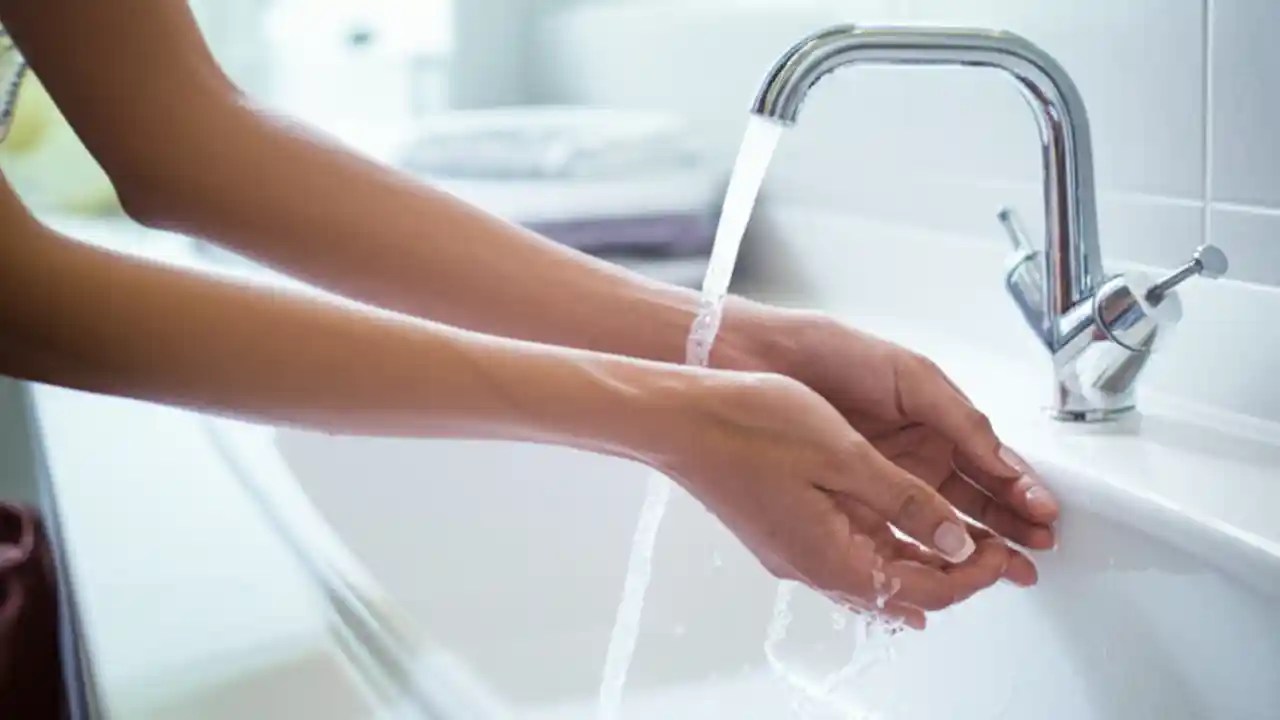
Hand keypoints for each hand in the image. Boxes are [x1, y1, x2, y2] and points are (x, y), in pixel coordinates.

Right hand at [656, 372, 1015, 629]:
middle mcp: (814, 566)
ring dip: (924, 559)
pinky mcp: (784, 530)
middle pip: (903, 589)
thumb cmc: (747, 427)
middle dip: (957, 573)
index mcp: (833, 557)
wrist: (678, 418)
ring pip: (876, 572)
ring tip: (963, 541)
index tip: (1004, 552)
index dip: (974, 574)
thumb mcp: (844, 456)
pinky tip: (900, 535)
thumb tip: (953, 537)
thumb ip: (905, 501)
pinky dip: (888, 549)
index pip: (925, 589)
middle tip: (999, 553)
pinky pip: (849, 555)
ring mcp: (795, 551)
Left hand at [723, 302, 1059, 560]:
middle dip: (1011, 525)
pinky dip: (920, 549)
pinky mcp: (853, 497)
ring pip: (940, 520)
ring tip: (1006, 567)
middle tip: (1039, 550)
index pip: (991, 462)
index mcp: (936, 420)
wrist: (760, 360)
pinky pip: (894, 530)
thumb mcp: (909, 377)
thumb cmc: (832, 353)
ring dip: (974, 544)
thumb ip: (958, 418)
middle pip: (975, 498)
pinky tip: (942, 566)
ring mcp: (886, 478)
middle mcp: (916, 453)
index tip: (1045, 514)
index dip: (1020, 488)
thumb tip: (1002, 461)